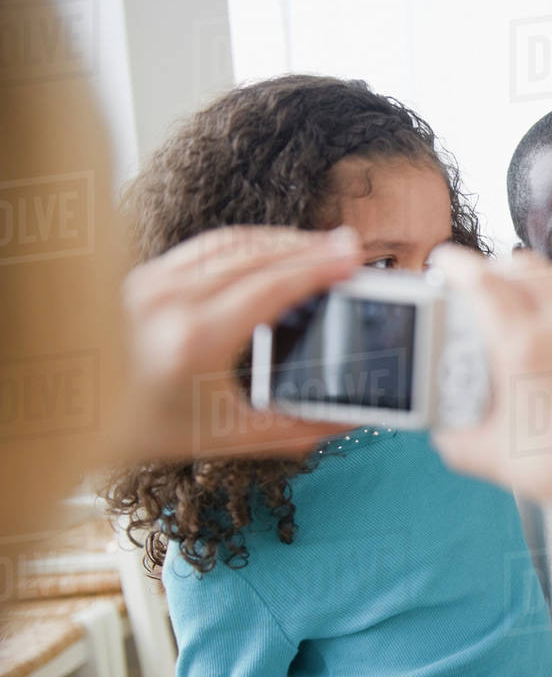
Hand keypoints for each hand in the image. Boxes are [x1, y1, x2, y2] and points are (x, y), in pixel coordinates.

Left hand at [115, 225, 362, 462]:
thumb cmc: (145, 429)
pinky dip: (248, 244)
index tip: (350, 258)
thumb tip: (349, 416)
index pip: (268, 286)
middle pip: (255, 255)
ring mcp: (151, 283)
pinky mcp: (143, 276)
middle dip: (308, 247)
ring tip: (318, 248)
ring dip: (281, 240)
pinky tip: (273, 252)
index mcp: (193, 341)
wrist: (77, 416)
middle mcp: (168, 302)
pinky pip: (207, 247)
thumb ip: (296, 429)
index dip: (316, 268)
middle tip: (348, 248)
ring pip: (231, 243)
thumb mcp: (227, 436)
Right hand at [431, 247, 551, 563]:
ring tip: (525, 295)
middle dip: (496, 268)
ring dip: (538, 277)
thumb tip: (436, 417)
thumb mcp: (489, 456)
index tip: (446, 260)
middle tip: (483, 283)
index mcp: (525, 349)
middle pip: (523, 268)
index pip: (482, 282)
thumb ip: (452, 432)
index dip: (458, 263)